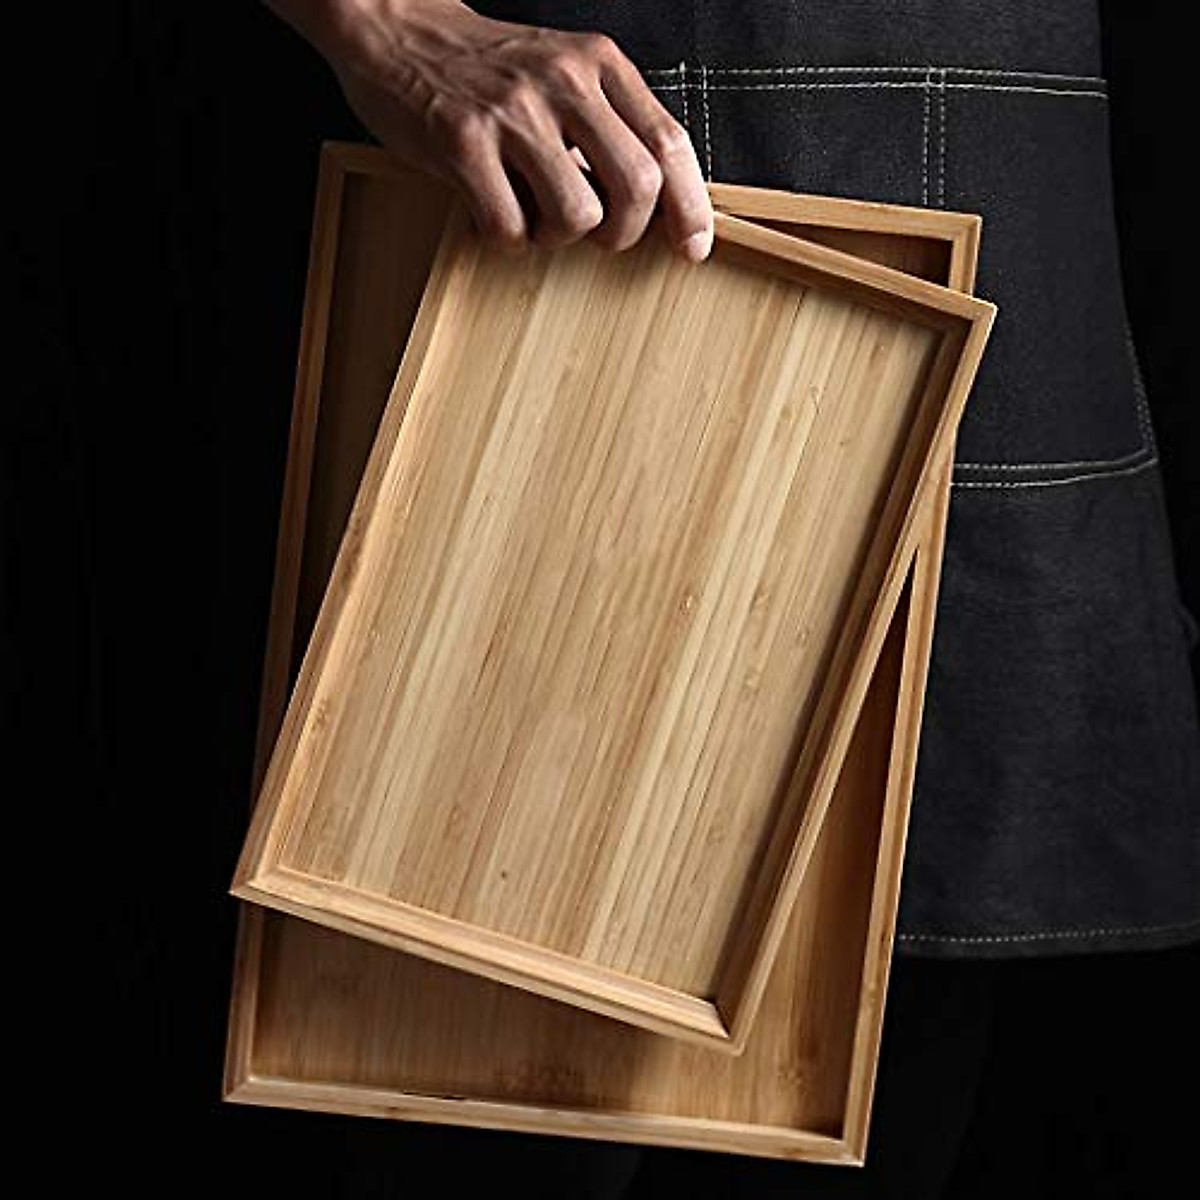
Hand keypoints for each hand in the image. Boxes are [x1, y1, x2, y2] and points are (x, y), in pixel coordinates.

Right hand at [269, 0, 713, 258]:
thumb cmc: (488, 68)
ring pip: (576, 216)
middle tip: (596, 236)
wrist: (398, 28)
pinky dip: (504, 237)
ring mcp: (511, 109)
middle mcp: (563, 80)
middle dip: (622, 234)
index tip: (691, 247)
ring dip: (556, 238)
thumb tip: (661, 205)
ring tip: (530, 214)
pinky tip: (489, 209)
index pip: (668, 143)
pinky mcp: (462, 140)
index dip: (688, 208)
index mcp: (598, 62)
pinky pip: (509, 228)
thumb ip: (611, 124)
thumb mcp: (564, 73)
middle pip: (635, 187)